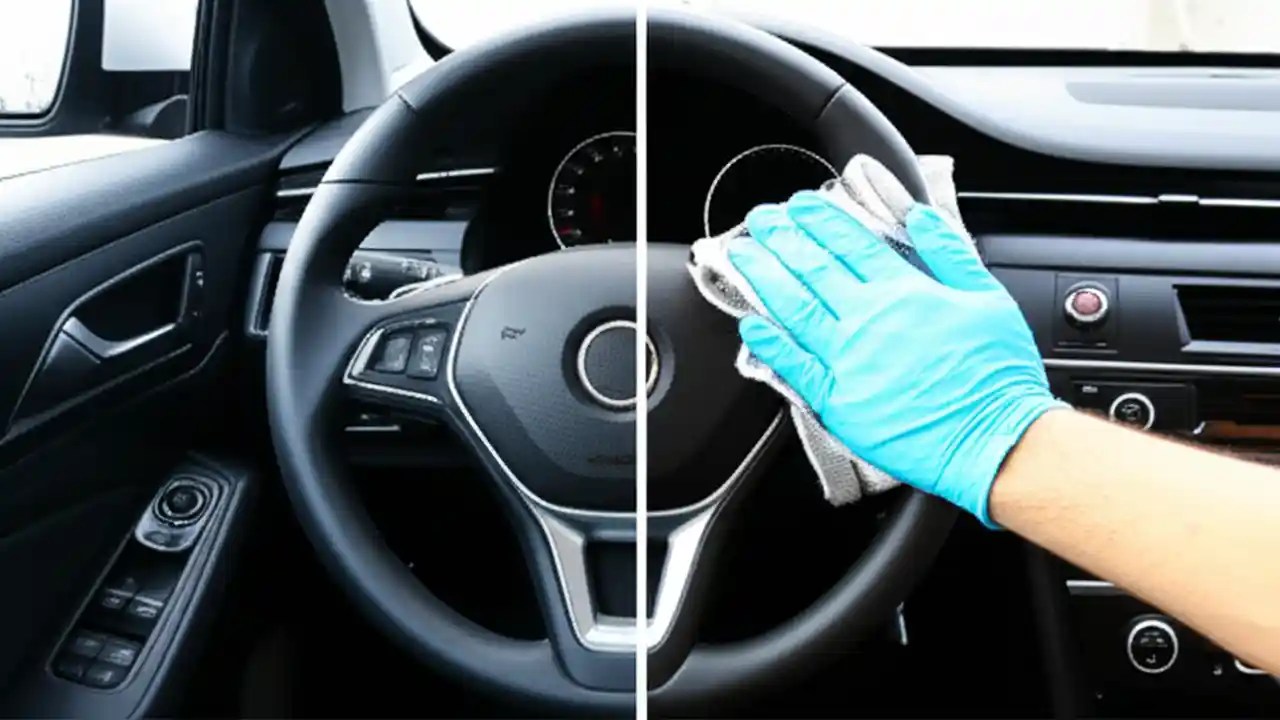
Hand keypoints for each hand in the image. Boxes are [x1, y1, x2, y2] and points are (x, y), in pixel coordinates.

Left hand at [728, 192, 1065, 525]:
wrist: (996, 441)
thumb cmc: (997, 376)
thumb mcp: (987, 297)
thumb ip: (948, 251)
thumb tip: (919, 214)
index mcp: (904, 291)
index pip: (850, 243)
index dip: (819, 219)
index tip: (798, 205)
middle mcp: (869, 320)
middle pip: (813, 269)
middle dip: (781, 239)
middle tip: (760, 220)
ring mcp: (849, 361)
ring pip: (794, 308)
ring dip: (765, 277)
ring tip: (744, 256)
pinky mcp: (839, 401)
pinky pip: (795, 367)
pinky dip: (769, 344)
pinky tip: (751, 324)